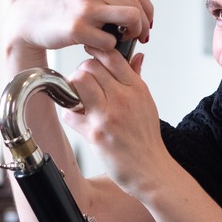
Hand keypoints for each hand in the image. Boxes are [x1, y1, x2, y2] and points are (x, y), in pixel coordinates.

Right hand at [4, 0, 152, 59]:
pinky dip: (109, 48)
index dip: (148, 11)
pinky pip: (110, 42)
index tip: (147, 24)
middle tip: (139, 38)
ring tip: (121, 40)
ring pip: (131, 19)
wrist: (28, 19)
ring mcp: (85, 7)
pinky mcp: (77, 28)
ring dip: (132, 35)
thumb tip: (139, 5)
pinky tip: (97, 46)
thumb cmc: (59, 8)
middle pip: (138, 7)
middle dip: (144, 26)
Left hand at [63, 46, 169, 199]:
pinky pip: (70, 112)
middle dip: (82, 73)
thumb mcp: (147, 104)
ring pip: (78, 82)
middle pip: (90, 66)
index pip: (112, 56)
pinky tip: (80, 119)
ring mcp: (108, 115)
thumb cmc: (147, 139)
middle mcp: (123, 99)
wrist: (151, 169)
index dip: (96, 51)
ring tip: (79, 99)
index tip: (90, 55)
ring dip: (73, 89)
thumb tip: (136, 57)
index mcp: (137, 89)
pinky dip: (70, 114)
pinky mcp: (95, 133)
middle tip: (83, 85)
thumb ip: (137, 78)